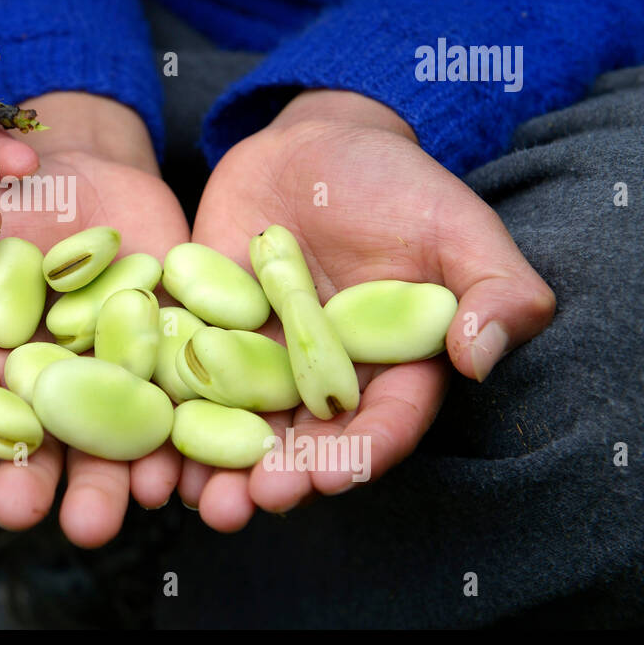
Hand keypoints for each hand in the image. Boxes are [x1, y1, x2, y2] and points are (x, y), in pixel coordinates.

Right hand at [0, 92, 190, 546]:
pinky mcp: (167, 354)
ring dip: (105, 485)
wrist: (79, 161)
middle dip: (31, 486)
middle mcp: (45, 387)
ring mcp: (108, 375)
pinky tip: (167, 473)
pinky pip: (173, 402)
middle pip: (38, 448)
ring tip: (100, 518)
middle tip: (25, 515)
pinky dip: (174, 441)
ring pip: (107, 443)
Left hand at [184, 89, 556, 530]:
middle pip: (304, 438)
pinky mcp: (204, 329)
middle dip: (281, 475)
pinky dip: (166, 406)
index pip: (384, 420)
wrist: (313, 142)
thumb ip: (495, 289)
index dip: (361, 452)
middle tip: (255, 502)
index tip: (333, 477)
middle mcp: (322, 377)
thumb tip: (482, 358)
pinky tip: (148, 441)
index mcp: (391, 367)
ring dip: (218, 464)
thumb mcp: (459, 226)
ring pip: (239, 422)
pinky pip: (183, 372)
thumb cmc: (399, 182)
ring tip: (198, 497)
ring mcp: (259, 357)